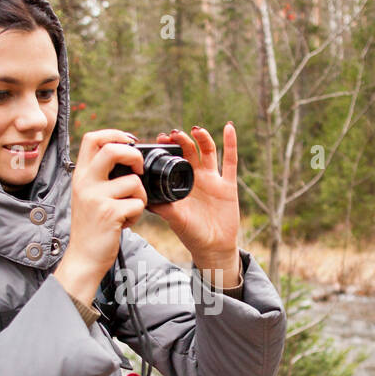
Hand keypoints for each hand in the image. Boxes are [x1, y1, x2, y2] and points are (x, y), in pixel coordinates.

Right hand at [55, 128, 147, 302]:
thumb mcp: (87, 196)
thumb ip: (100, 176)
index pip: (93, 138)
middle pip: (113, 150)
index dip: (115, 134)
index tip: (129, 142)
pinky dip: (138, 214)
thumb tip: (126, 156)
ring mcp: (97, 198)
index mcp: (81, 175)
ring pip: (134, 181)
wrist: (84, 258)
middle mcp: (85, 183)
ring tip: (129, 209)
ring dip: (140, 196)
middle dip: (134, 155)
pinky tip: (127, 222)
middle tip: (139, 169)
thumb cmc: (91, 227)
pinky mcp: (110, 213)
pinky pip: (138, 203)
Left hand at [149, 123, 241, 285]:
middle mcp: (196, 178)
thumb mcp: (173, 219)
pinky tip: (228, 127)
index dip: (168, 147)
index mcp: (181, 183)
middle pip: (190, 151)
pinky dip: (231, 143)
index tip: (160, 139)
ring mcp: (213, 179)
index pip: (174, 159)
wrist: (212, 248)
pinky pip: (230, 161)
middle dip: (182, 140)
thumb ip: (162, 207)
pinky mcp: (228, 185)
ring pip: (208, 152)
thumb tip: (143, 197)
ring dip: (202, 138)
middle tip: (173, 134)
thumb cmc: (191, 234)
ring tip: (195, 130)